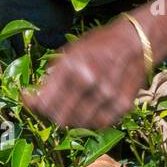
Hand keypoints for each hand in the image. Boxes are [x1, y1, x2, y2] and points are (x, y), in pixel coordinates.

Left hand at [21, 15, 147, 128]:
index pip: (45, 101)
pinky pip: (98, 124)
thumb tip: (34, 97)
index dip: (32, 105)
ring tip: (70, 105)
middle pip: (59, 118)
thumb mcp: (72, 50)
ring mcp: (107, 96)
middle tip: (51, 106)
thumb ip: (53, 74)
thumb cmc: (99, 44)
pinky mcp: (122, 105)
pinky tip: (87, 108)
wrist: (137, 42)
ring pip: (78, 124)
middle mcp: (89, 82)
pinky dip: (89, 120)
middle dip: (50, 114)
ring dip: (70, 118)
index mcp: (72, 66)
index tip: (29, 100)